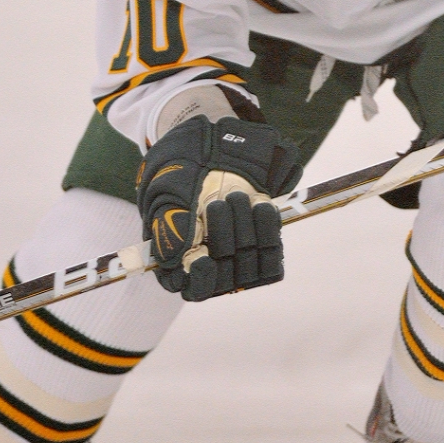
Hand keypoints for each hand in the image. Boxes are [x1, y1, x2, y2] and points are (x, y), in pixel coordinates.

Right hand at [136, 115, 301, 301]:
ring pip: (251, 267)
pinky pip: (274, 255)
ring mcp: (239, 262)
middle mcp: (211, 270)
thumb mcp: (169, 193)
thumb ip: (170, 227)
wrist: (217, 153)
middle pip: (226, 278)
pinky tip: (260, 204)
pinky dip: (268, 227)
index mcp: (179, 264)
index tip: (202, 258)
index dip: (200, 278)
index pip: (194, 289)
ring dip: (246, 228)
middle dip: (223, 237)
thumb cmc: (183, 175)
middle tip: (217, 202)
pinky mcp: (264, 250)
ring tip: (236, 196)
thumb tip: (179, 258)